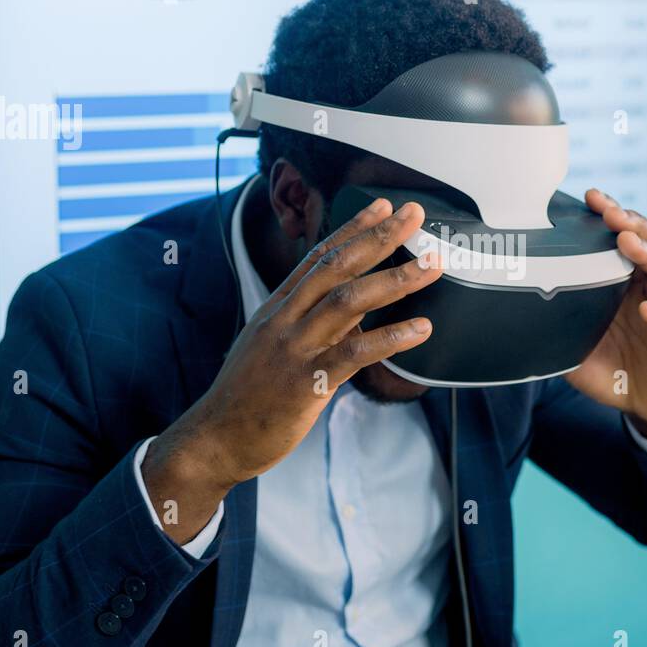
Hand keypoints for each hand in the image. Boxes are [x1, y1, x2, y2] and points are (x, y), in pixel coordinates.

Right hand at [143, 198, 441, 540]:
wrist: (213, 440)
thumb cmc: (247, 397)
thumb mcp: (272, 347)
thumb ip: (313, 326)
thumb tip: (357, 315)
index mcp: (277, 308)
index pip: (318, 256)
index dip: (352, 229)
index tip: (382, 207)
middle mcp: (284, 320)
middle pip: (337, 266)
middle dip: (378, 237)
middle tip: (414, 214)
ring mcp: (293, 348)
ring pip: (348, 301)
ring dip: (395, 279)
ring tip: (433, 264)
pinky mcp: (304, 383)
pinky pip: (353, 354)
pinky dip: (391, 337)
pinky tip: (421, 329)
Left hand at [565, 189, 646, 446]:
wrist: (643, 404)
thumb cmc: (608, 367)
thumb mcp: (569, 345)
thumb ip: (548, 326)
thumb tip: (505, 313)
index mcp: (620, 283)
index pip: (621, 238)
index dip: (611, 215)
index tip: (592, 197)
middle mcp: (643, 288)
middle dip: (631, 223)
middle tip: (611, 213)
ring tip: (628, 242)